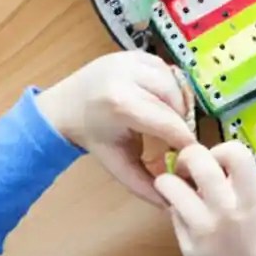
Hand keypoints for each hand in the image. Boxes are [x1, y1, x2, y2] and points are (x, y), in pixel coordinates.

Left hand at [36, 51, 196, 204]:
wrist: (63, 107)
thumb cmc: (92, 136)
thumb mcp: (117, 163)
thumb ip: (144, 184)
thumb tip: (171, 203)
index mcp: (121, 105)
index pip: (168, 123)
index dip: (185, 140)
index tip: (192, 153)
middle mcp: (126, 76)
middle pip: (175, 100)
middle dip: (181, 120)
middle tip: (178, 137)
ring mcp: (129, 60)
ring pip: (173, 80)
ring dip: (177, 101)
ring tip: (170, 118)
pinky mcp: (133, 52)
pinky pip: (165, 67)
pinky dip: (169, 84)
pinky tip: (161, 99)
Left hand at [155, 142, 255, 255]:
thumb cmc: (252, 235)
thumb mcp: (254, 204)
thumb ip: (233, 182)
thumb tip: (204, 157)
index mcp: (251, 198)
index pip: (236, 153)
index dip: (221, 149)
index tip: (217, 161)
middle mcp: (228, 211)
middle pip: (198, 161)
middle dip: (186, 157)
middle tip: (186, 167)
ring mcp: (205, 230)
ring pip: (171, 185)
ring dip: (168, 181)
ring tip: (176, 188)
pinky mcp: (187, 246)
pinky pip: (170, 212)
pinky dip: (173, 207)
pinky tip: (184, 214)